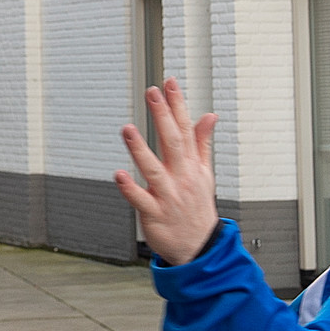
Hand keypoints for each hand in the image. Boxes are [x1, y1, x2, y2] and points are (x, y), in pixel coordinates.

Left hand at [114, 78, 219, 265]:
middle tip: (152, 92)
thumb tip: (209, 115)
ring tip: (127, 129)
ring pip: (154, 169)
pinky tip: (119, 175)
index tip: (169, 83)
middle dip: (162, 116)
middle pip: (172, 142)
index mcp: (191, 165)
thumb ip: (202, 143)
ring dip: (140, 149)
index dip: (177, 105)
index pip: (186, 129)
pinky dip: (131, 188)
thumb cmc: (198, 208)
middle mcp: (181, 177)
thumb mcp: (205, 173)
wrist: (199, 247)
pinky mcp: (154, 214)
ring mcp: (168, 196)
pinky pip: (141, 200)